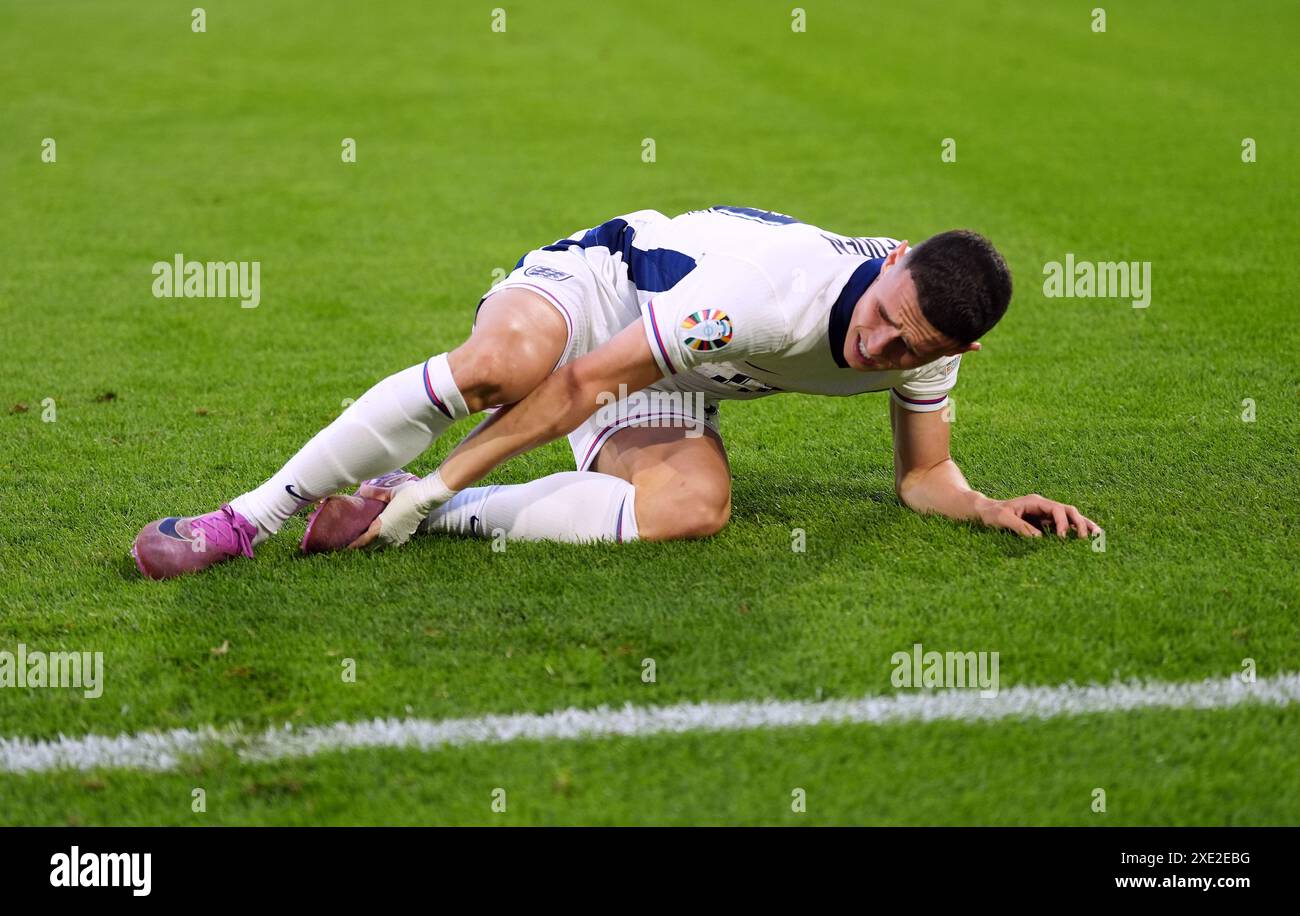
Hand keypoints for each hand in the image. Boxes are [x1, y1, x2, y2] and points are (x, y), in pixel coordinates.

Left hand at [347, 473, 454, 548]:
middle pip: (372, 547)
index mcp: (382, 526)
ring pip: (382, 546)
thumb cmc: (408, 493)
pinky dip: (384, 544)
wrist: (428, 497)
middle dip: (362, 548)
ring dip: (373, 546)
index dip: (355, 545)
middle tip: (352, 547)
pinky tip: (382, 541)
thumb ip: (375, 493)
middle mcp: (390, 535)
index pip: (365, 540)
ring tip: (365, 545)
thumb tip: (362, 490)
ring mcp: (399, 536)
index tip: (346, 548)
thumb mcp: (389, 492)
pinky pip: (392, 544)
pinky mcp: (407, 535)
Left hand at [978, 494, 1100, 538]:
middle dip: (1079, 522)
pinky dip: (1075, 531)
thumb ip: (1020, 527)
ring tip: (1098, 536)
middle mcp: (1044, 506)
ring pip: (1070, 517)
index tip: (1063, 537)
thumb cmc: (992, 514)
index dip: (1062, 522)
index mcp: (1036, 502)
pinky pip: (1063, 526)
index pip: (1056, 509)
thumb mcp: (1002, 518)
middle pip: (1068, 511)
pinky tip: (1086, 538)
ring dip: (1083, 525)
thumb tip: (1039, 539)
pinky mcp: (1044, 523)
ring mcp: (1046, 514)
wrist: (985, 512)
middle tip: (1085, 538)